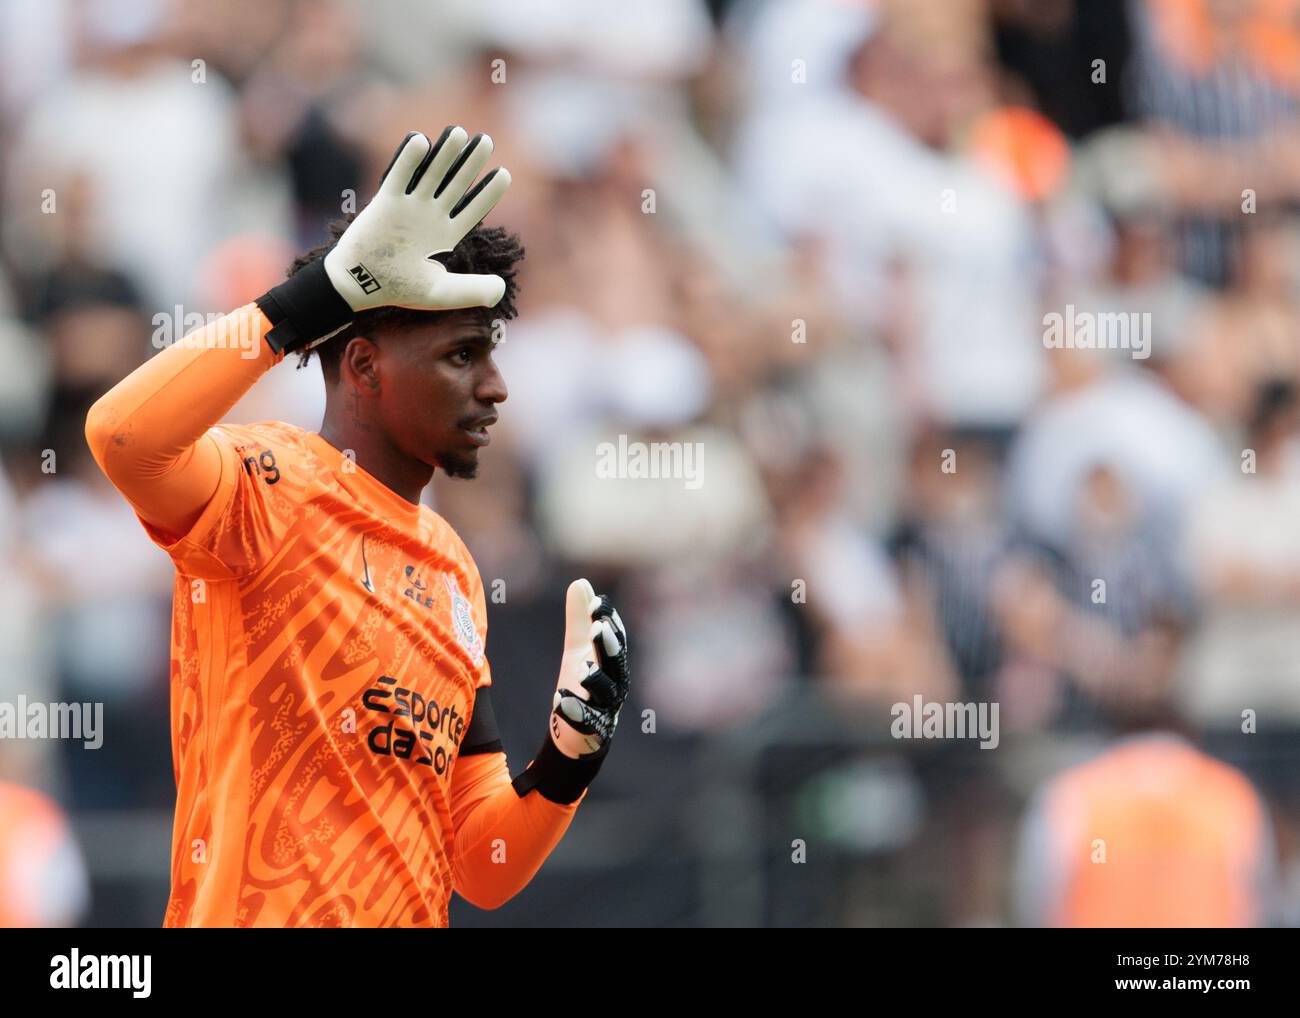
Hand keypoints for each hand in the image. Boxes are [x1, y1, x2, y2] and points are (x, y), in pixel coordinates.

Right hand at [324, 127, 511, 312]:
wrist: (360, 286)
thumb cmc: (399, 289)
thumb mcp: (440, 293)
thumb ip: (472, 290)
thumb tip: (501, 289)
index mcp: (446, 236)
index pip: (473, 209)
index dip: (489, 192)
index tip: (505, 174)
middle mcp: (430, 217)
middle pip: (456, 184)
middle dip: (471, 163)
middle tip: (487, 140)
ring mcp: (409, 207)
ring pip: (431, 175)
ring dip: (445, 154)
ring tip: (460, 133)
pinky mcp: (385, 202)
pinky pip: (399, 176)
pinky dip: (409, 160)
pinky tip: (422, 141)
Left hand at [550, 579, 629, 758]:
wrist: (575, 732)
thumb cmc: (582, 685)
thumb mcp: (577, 648)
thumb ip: (579, 619)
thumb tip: (581, 583)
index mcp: (613, 662)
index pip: (616, 638)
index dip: (608, 620)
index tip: (596, 602)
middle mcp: (615, 684)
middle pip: (616, 663)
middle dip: (608, 645)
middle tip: (597, 628)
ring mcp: (604, 708)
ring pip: (606, 693)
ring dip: (595, 679)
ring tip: (582, 668)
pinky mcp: (591, 729)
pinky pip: (586, 720)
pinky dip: (574, 711)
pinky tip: (559, 699)